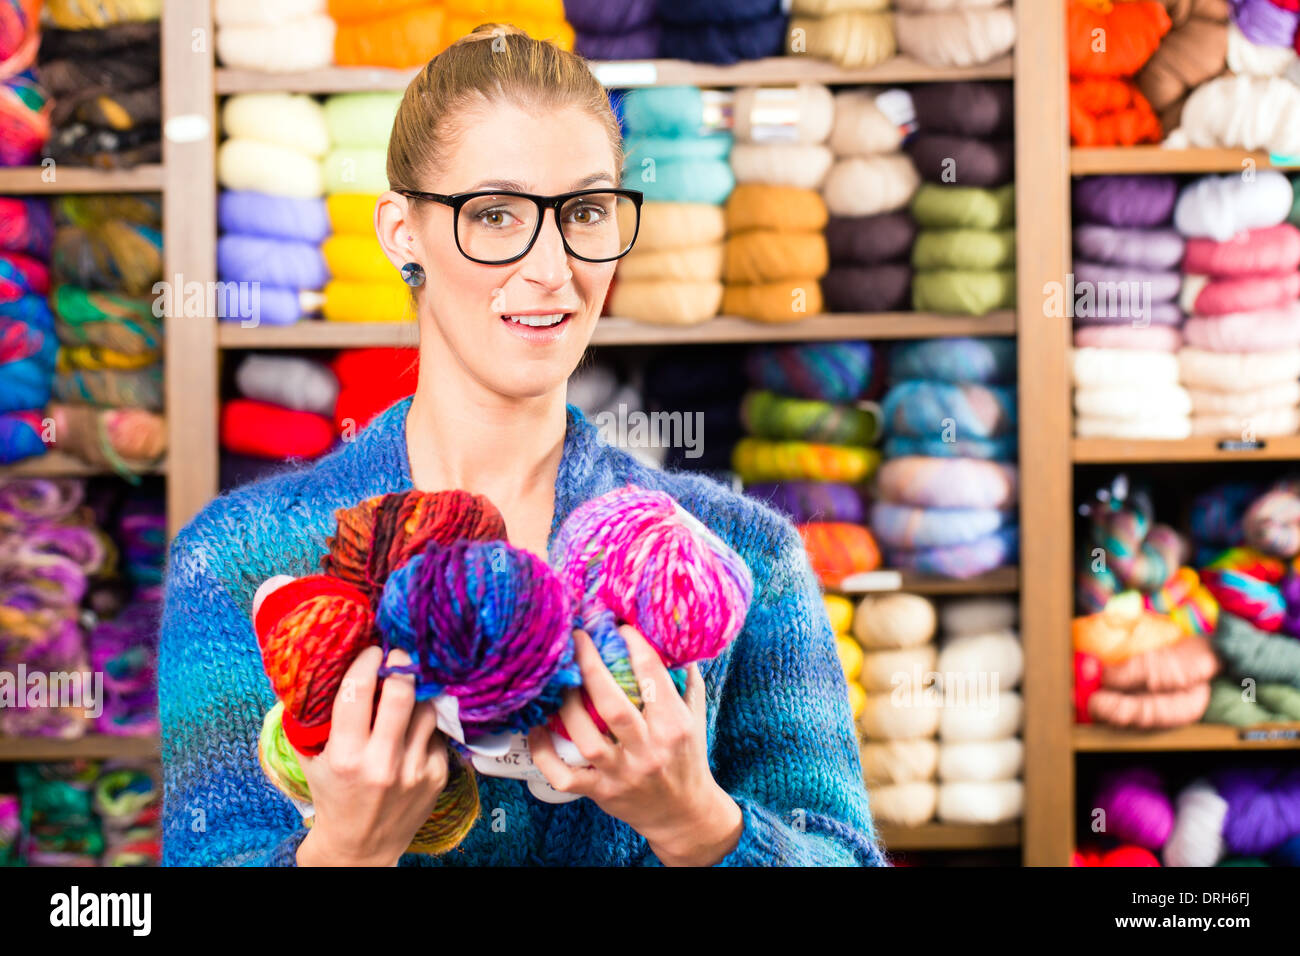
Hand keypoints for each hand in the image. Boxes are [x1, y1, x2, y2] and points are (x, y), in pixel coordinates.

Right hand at [295, 646, 448, 865]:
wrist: (360, 847)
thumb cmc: (333, 795)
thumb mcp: (311, 759)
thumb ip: (311, 719)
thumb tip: (318, 668)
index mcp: (346, 756)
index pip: (357, 691)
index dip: (366, 661)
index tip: (370, 650)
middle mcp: (383, 762)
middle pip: (402, 692)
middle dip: (401, 664)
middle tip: (398, 655)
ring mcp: (415, 769)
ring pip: (427, 708)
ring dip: (418, 691)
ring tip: (409, 685)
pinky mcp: (438, 775)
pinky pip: (437, 732)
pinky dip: (426, 722)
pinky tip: (415, 723)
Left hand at [527, 626, 742, 865]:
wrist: (685, 816)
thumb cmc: (688, 759)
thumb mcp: (695, 718)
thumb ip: (685, 681)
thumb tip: (672, 640)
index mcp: (673, 725)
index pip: (652, 676)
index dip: (634, 645)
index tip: (618, 625)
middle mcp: (648, 749)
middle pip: (612, 704)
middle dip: (590, 666)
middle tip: (576, 637)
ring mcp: (622, 773)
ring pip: (585, 738)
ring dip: (565, 706)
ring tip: (556, 678)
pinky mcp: (601, 792)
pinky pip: (564, 776)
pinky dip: (544, 754)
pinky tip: (535, 729)